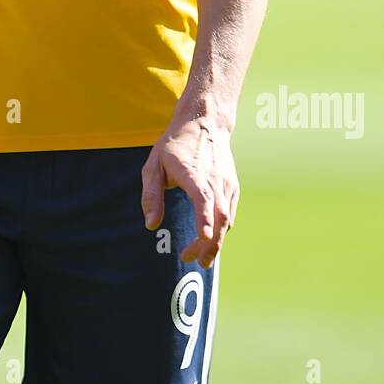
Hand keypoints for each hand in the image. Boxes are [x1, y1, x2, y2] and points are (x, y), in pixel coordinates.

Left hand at [141, 114, 238, 267]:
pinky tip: (209, 239)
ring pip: (226, 219)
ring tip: (199, 258)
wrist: (204, 123)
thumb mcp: (154, 165)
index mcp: (194, 173)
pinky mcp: (232, 188)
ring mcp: (226, 184)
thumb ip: (151, 195)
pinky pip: (229, 214)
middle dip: (208, 244)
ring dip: (215, 241)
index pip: (203, 198)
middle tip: (192, 260)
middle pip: (218, 217)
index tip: (204, 235)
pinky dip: (221, 230)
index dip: (204, 217)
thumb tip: (150, 224)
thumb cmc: (175, 146)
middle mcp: (215, 180)